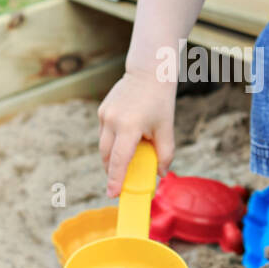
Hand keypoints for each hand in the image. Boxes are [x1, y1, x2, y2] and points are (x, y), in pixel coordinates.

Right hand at [97, 68, 176, 196]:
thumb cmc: (160, 101)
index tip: (113, 194)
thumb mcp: (166, 128)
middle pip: (107, 156)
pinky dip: (112, 142)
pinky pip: (104, 133)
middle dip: (112, 171)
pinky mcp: (102, 110)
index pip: (119, 159)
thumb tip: (161, 174)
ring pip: (103, 146)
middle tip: (120, 183)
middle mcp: (113, 121)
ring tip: (124, 162)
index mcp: (129, 126)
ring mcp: (105, 115)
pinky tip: (124, 140)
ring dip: (111, 157)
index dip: (116, 179)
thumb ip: (165, 153)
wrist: (148, 73)